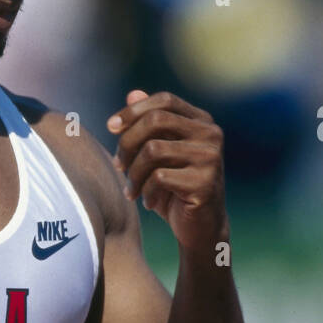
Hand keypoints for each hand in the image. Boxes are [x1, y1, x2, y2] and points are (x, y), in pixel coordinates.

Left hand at [106, 89, 227, 252]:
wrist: (200, 229)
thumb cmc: (174, 188)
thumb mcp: (158, 155)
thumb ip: (148, 125)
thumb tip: (132, 93)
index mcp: (201, 122)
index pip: (164, 101)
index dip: (134, 110)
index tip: (111, 127)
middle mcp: (211, 134)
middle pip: (155, 120)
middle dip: (128, 143)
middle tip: (118, 166)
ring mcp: (210, 158)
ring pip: (153, 150)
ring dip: (134, 173)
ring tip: (132, 190)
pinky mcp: (205, 183)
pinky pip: (159, 177)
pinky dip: (146, 192)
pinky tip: (149, 203)